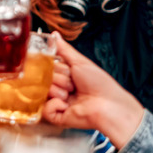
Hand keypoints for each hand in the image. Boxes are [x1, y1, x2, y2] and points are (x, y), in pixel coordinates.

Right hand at [41, 33, 143, 148]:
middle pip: (45, 78)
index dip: (56, 66)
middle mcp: (61, 88)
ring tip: (72, 94)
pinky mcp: (57, 116)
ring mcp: (58, 102)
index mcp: (66, 76)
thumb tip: (54, 36)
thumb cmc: (100, 84)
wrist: (109, 105)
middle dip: (60, 78)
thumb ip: (64, 50)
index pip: (48, 66)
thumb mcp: (80, 62)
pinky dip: (55, 104)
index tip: (65, 68)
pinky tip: (66, 103)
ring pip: (44, 91)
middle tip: (73, 83)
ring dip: (59, 90)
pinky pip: (44, 107)